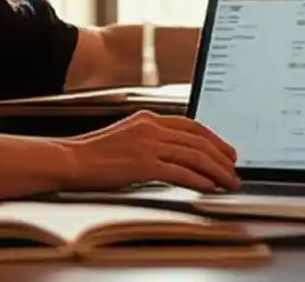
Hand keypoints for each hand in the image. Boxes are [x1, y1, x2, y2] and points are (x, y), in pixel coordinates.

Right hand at [57, 110, 240, 191]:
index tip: (227, 152)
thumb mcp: (128, 136)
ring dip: (216, 171)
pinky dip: (198, 180)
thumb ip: (151, 140)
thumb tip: (177, 155)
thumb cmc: (95, 154)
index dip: (215, 139)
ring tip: (228, 182)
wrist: (71, 160)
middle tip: (234, 170)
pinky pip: (180, 172)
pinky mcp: (143, 164)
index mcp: (149, 118)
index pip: (192, 125)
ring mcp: (148, 145)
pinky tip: (209, 186)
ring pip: (195, 156)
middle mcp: (152, 127)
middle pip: (199, 141)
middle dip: (221, 157)